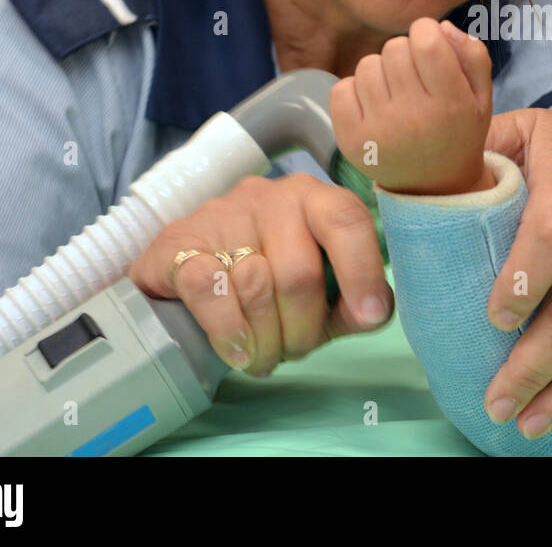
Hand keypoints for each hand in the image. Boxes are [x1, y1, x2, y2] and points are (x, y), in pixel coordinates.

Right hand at [127, 173, 391, 375]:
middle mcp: (270, 197)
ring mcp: (222, 215)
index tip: (369, 314)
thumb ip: (353, 302)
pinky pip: (210, 289)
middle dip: (302, 331)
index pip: (346, 219)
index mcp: (314, 199)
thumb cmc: (272, 286)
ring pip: (256, 286)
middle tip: (294, 350)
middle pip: (299, 273)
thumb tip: (374, 311)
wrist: (189, 276)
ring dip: (265, 340)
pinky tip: (235, 351)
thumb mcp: (323, 295)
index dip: (362, 269)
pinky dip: (228, 331)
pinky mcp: (178, 242)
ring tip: (263, 354)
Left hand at [330, 17, 493, 194]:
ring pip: (367, 65)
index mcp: (450, 104)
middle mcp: (413, 118)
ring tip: (396, 94)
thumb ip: (472, 55)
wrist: (434, 187)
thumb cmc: (457, 130)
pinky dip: (355, 91)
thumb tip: (439, 26)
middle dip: (405, 53)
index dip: (426, 32)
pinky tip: (374, 106)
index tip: (430, 47)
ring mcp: (378, 131)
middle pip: (394, 48)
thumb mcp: (481, 96)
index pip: (425, 40)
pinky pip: (341, 88)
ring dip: (381, 72)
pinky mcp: (352, 141)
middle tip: (414, 77)